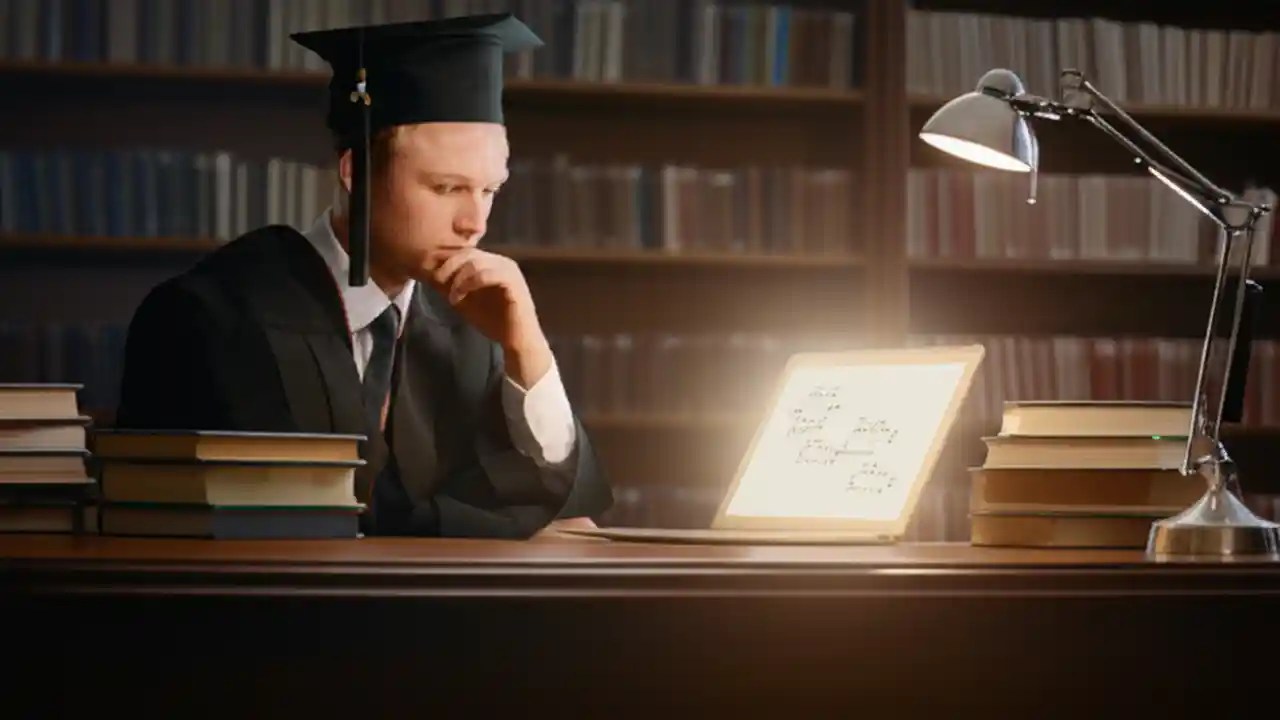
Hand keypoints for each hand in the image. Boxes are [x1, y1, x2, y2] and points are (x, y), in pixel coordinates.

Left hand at [427, 247, 551, 387]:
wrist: (517, 341)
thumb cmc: (494, 322)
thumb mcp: (465, 302)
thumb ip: (452, 287)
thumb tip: (430, 275)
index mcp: (492, 264)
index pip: (465, 252)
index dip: (446, 262)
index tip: (431, 277)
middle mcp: (502, 262)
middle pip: (469, 253)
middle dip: (449, 267)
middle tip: (437, 282)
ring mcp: (509, 271)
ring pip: (476, 262)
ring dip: (458, 278)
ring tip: (452, 297)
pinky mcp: (514, 282)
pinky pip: (486, 274)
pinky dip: (469, 284)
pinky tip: (459, 298)